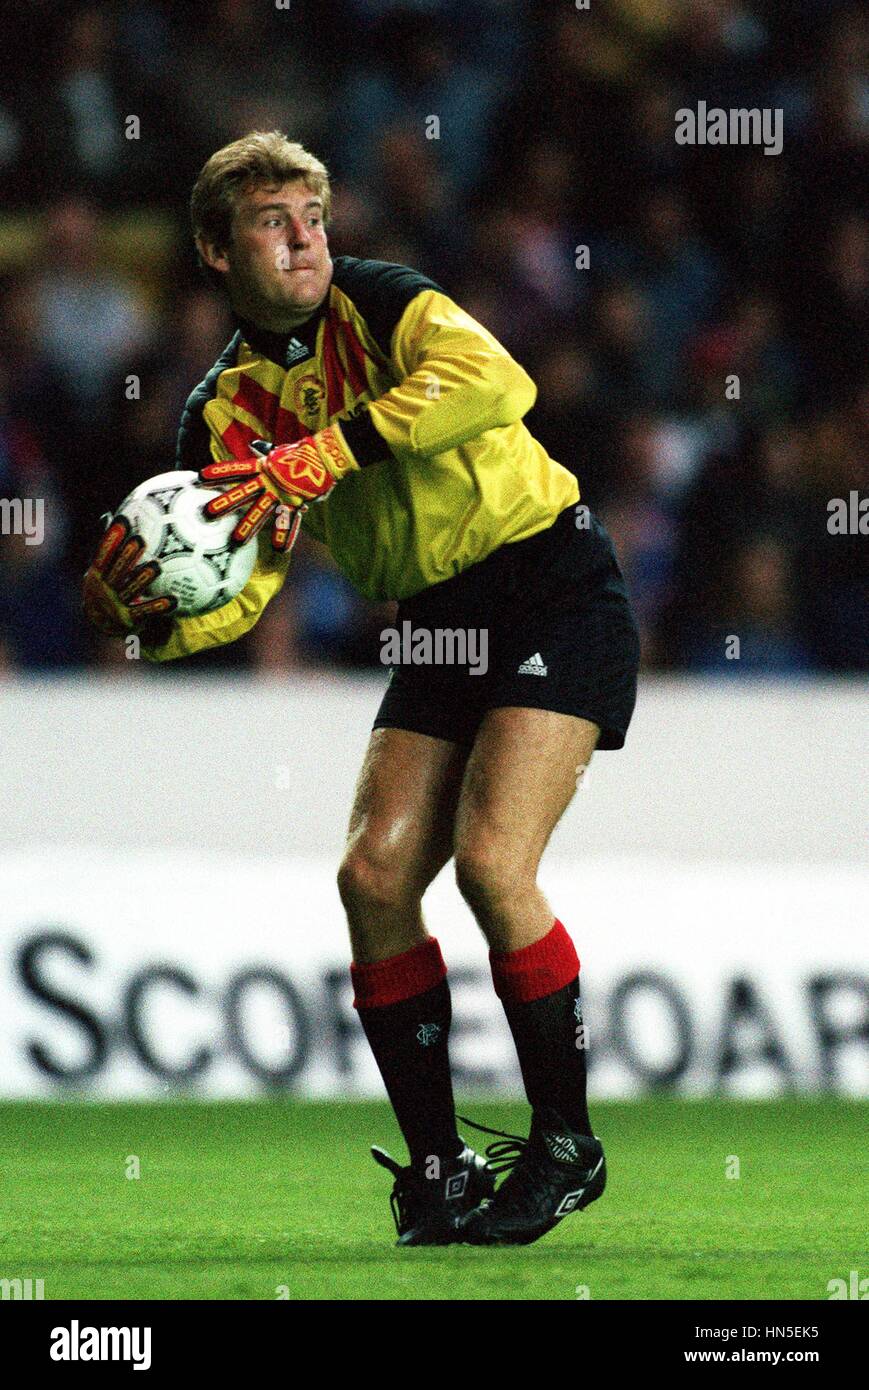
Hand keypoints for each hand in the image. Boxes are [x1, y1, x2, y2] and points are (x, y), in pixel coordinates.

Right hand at [82, 514, 175, 639]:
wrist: (102, 626)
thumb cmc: (105, 587)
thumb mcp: (100, 568)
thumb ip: (106, 546)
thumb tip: (108, 516)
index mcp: (96, 574)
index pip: (103, 552)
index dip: (112, 537)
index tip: (123, 520)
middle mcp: (103, 589)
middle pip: (117, 570)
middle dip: (127, 555)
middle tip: (141, 539)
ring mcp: (116, 606)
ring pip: (131, 589)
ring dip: (143, 577)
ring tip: (156, 566)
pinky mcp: (129, 620)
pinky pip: (146, 611)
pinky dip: (159, 606)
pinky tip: (174, 600)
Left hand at [198, 423, 358, 545]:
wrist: (324, 456)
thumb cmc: (302, 454)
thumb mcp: (279, 452)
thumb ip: (265, 451)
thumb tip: (254, 445)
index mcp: (262, 468)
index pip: (235, 470)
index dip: (218, 473)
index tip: (199, 477)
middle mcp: (267, 482)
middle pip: (240, 493)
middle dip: (223, 503)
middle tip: (205, 514)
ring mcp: (280, 494)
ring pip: (259, 513)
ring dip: (247, 528)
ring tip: (236, 542)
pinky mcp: (295, 504)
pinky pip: (289, 522)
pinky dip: (286, 536)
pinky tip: (280, 550)